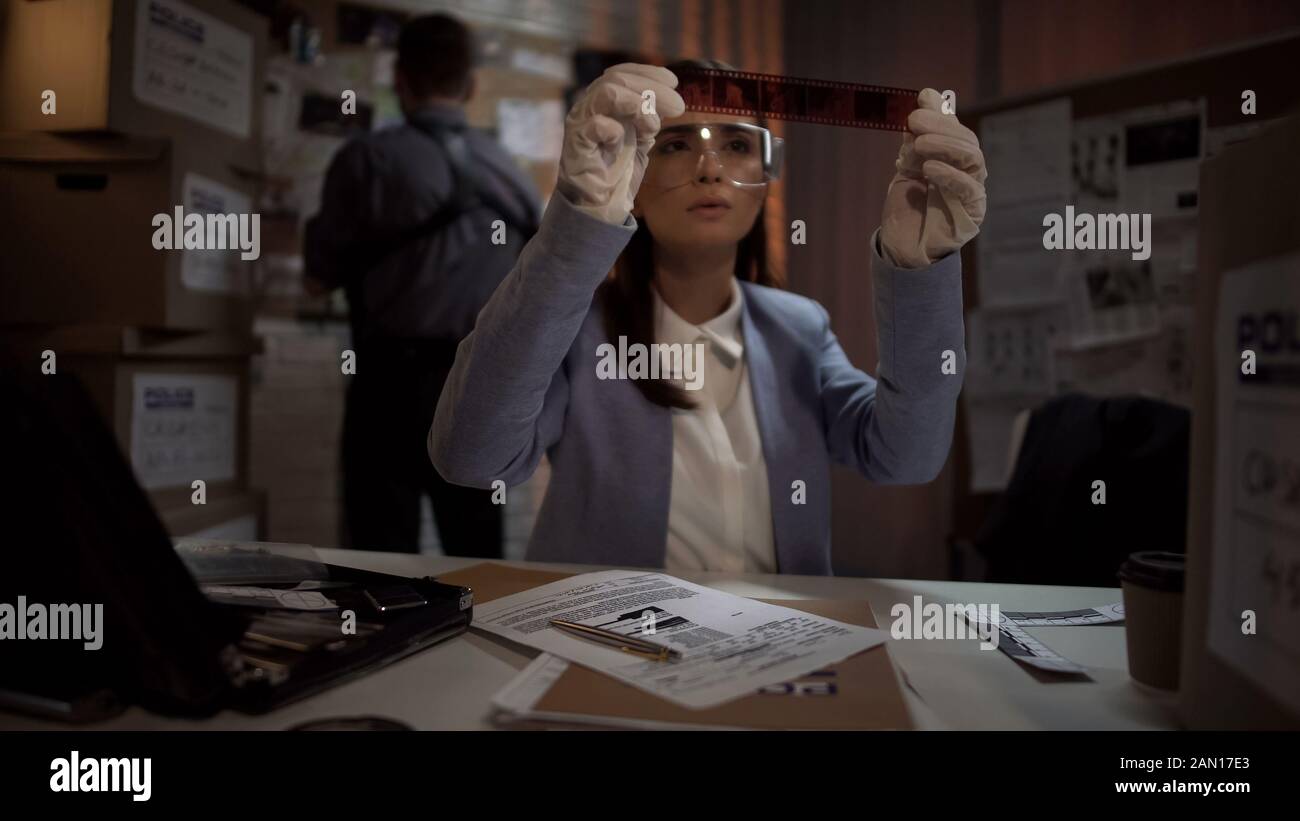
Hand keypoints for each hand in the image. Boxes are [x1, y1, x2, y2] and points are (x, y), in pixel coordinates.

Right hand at [555, 63, 684, 224]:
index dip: (649, 73)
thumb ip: (649, 117)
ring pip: (606, 92)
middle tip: (678, 106)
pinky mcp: (575, 144)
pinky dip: (615, 130)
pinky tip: (622, 143)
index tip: (674, 81)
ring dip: (638, 105)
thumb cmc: (618, 171)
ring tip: (653, 127)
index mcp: (603, 102)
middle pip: (617, 78)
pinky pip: (595, 125)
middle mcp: (589, 107)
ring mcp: (579, 123)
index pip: (622, 73)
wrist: (599, 206)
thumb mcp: (640, 138)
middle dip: (652, 88)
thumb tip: (669, 99)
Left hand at [879, 88, 986, 268]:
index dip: (941, 113)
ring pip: (972, 159)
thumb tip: (927, 98)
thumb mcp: (907, 166)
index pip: (954, 129)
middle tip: (914, 120)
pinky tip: (929, 167)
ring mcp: (973, 190)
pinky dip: (950, 174)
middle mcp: (968, 171)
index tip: (921, 99)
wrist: (901, 247)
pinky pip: (969, 189)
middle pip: (965, 141)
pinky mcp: (972, 213)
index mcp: (954, 158)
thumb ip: (915, 138)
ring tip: (920, 142)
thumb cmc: (907, 207)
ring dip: (946, 146)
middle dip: (941, 126)